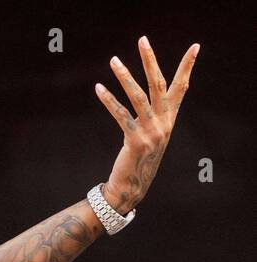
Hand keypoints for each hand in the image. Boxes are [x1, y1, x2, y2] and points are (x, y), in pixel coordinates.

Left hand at [95, 37, 199, 213]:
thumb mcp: (152, 134)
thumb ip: (154, 116)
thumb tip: (152, 96)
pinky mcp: (135, 141)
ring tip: (114, 60)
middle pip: (158, 84)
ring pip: (138, 97)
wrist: (132, 187)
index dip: (187, 67)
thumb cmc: (140, 158)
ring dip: (125, 76)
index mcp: (170, 119)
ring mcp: (151, 132)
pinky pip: (120, 115)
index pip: (181, 87)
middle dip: (150, 60)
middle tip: (142, 40)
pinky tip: (99, 88)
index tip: (195, 46)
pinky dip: (109, 100)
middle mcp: (164, 123)